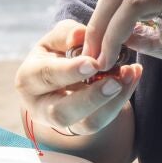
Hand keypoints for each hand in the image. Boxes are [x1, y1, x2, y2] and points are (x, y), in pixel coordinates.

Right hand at [14, 19, 144, 137]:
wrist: (63, 74)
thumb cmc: (58, 51)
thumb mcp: (57, 38)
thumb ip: (67, 33)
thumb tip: (79, 36)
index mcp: (28, 79)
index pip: (46, 77)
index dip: (69, 71)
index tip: (94, 63)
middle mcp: (39, 107)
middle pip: (61, 112)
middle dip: (91, 98)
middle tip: (115, 81)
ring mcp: (61, 122)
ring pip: (86, 123)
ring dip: (111, 102)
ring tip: (129, 76)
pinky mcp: (82, 128)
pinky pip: (103, 120)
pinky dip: (121, 100)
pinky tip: (133, 77)